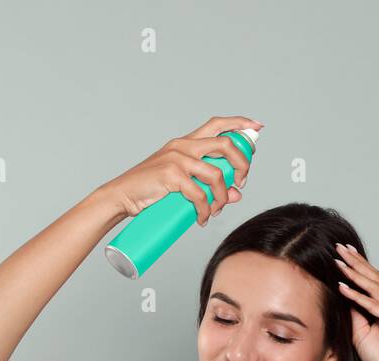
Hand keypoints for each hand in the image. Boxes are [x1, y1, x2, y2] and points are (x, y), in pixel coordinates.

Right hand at [96, 115, 262, 226]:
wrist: (122, 197)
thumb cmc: (151, 190)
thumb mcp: (183, 185)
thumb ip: (209, 186)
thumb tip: (236, 194)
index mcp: (186, 142)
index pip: (217, 124)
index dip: (239, 123)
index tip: (256, 127)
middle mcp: (183, 145)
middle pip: (225, 144)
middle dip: (242, 163)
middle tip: (242, 182)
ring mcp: (177, 159)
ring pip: (216, 175)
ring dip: (222, 197)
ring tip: (216, 210)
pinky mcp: (171, 176)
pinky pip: (200, 194)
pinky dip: (205, 210)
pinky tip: (202, 219)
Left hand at [334, 242, 378, 360]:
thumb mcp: (361, 335)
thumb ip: (355, 316)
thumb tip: (343, 298)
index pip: (371, 282)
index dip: (358, 267)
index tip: (342, 255)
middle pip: (373, 278)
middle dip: (356, 262)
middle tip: (339, 247)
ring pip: (374, 287)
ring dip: (355, 273)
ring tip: (339, 262)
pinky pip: (374, 306)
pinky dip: (358, 296)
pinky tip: (344, 287)